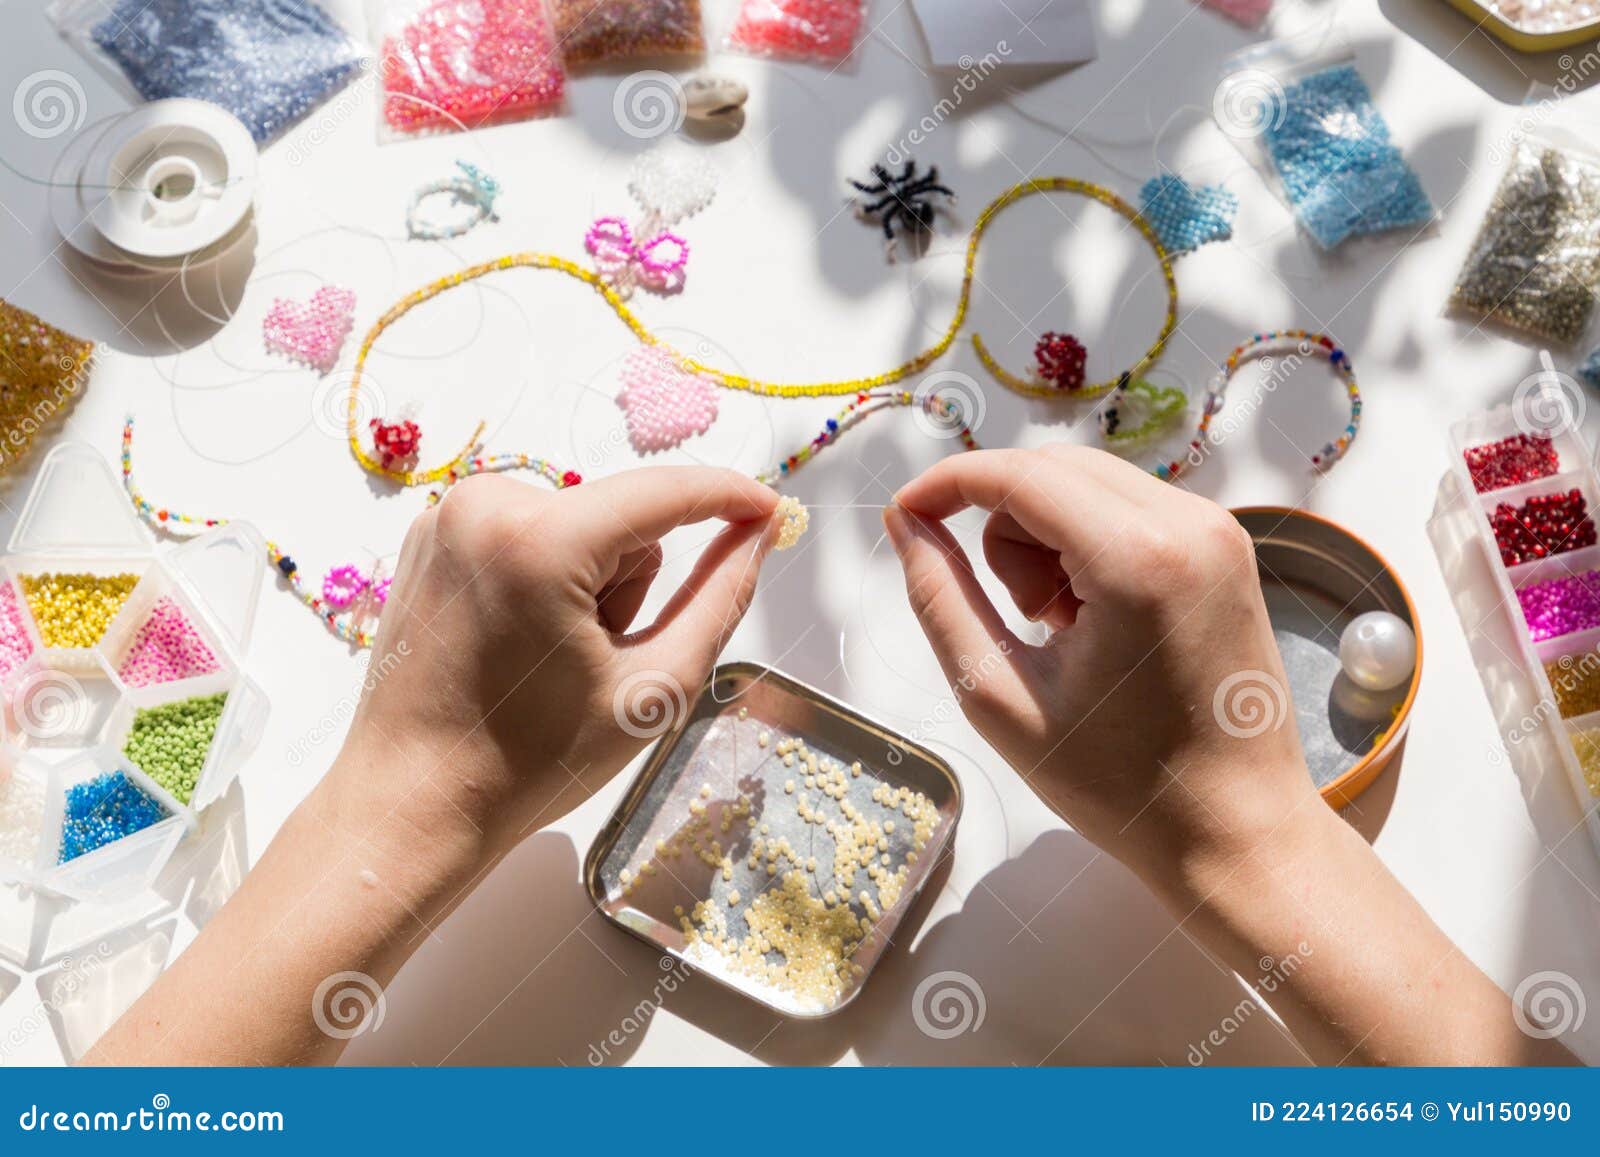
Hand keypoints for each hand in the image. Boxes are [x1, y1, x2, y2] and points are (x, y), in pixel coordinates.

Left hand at [332, 467, 780, 865]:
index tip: (773, 508)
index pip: (663, 492)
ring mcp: (448, 516)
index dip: (729, 496)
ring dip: (588, 583)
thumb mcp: (652, 688)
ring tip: (552, 658)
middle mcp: (484, 506)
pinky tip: (520, 642)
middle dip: (629, 581)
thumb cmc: (528, 764)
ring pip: (577, 524)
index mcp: (538, 541)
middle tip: (597, 660)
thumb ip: (720, 599)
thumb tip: (759, 532)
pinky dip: (547, 577)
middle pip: (619, 517)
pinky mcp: (432, 534)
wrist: (413, 803)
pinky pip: (530, 531)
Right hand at [882, 444, 1316, 891]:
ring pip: (1086, 484)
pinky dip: (1088, 547)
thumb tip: (904, 523)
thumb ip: (940, 597)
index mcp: (1139, 559)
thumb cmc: (1120, 786)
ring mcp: (1221, 531)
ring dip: (1046, 540)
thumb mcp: (999, 696)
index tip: (903, 517)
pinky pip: (1128, 508)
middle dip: (1003, 529)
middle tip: (1018, 621)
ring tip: (1063, 633)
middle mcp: (1192, 524)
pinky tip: (1098, 624)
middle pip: (1051, 469)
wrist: (1237, 833)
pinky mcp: (1228, 548)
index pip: (1018, 474)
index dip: (945, 484)